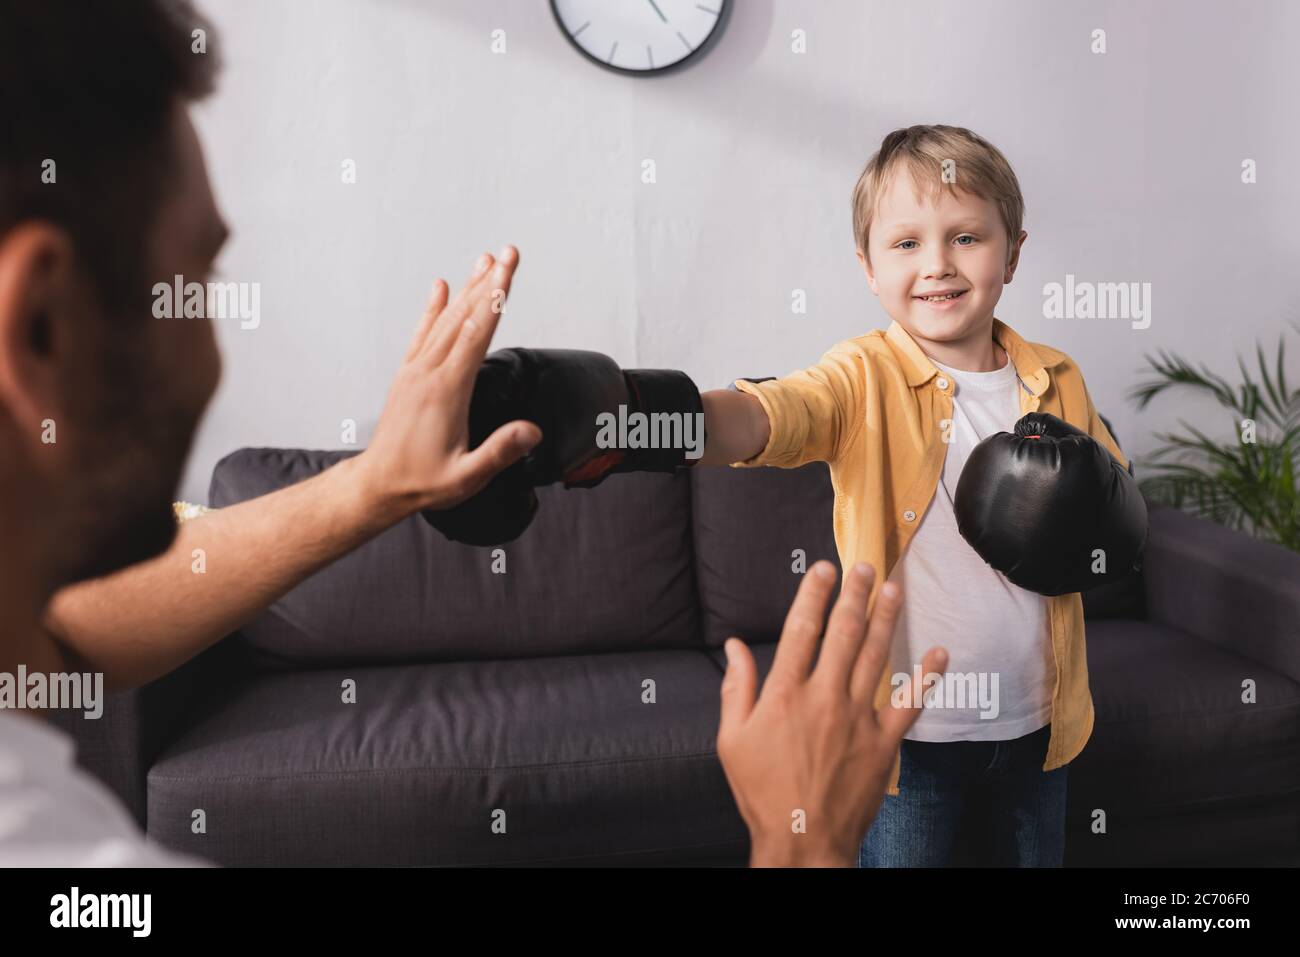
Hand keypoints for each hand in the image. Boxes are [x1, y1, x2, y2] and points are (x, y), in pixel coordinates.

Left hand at [353, 246, 541, 520]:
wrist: (379, 484)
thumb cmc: (422, 480)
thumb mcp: (466, 476)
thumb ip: (499, 452)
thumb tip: (532, 431)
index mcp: (447, 390)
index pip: (477, 333)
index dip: (496, 299)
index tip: (509, 271)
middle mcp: (429, 372)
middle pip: (464, 315)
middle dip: (489, 282)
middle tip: (508, 253)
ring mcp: (416, 370)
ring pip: (445, 319)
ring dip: (468, 288)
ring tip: (486, 261)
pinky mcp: (408, 375)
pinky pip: (423, 332)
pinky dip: (434, 307)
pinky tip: (441, 288)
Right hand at [716, 561, 947, 866]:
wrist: (801, 839)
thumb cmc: (762, 793)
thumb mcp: (732, 739)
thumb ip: (735, 688)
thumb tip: (733, 647)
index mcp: (785, 694)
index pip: (802, 630)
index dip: (814, 595)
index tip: (824, 569)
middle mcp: (824, 698)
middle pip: (844, 633)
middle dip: (855, 595)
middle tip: (865, 567)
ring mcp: (857, 719)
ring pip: (876, 657)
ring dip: (887, 619)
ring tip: (894, 590)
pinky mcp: (883, 742)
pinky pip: (909, 704)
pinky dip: (926, 678)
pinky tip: (938, 654)